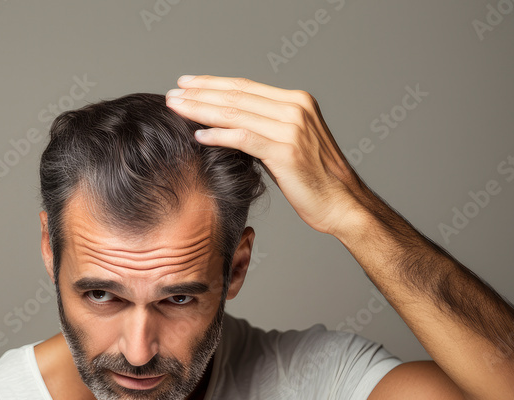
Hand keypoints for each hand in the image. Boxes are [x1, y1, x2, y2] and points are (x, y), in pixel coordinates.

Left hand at [165, 75, 372, 237]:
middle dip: (200, 93)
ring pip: (236, 113)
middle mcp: (295, 109)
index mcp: (297, 101)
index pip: (245, 86)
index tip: (186, 82)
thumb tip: (226, 122)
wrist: (342, 204)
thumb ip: (263, 127)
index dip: (212, 83)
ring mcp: (292, 129)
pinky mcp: (287, 151)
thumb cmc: (313, 178)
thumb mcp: (288, 142)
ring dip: (201, 110)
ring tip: (176, 108)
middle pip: (236, 96)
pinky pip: (244, 139)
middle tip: (172, 93)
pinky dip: (218, 135)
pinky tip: (197, 135)